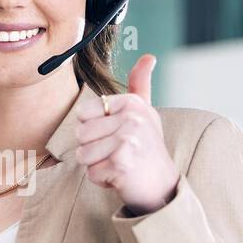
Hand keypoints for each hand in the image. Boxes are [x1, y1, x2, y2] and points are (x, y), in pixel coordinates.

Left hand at [74, 53, 179, 215]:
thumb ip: (140, 84)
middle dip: (93, 149)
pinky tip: (120, 177)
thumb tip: (149, 57)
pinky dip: (102, 180)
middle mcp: (132, 118)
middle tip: (118, 153)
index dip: (93, 129)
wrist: (162, 185)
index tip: (115, 135)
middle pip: (80, 134)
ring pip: (83, 155)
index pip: (83, 113)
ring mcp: (128, 140)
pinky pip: (91, 173)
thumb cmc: (148, 147)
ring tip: (118, 164)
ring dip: (97, 165)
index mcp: (131, 103)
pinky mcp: (122, 163)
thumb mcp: (144, 112)